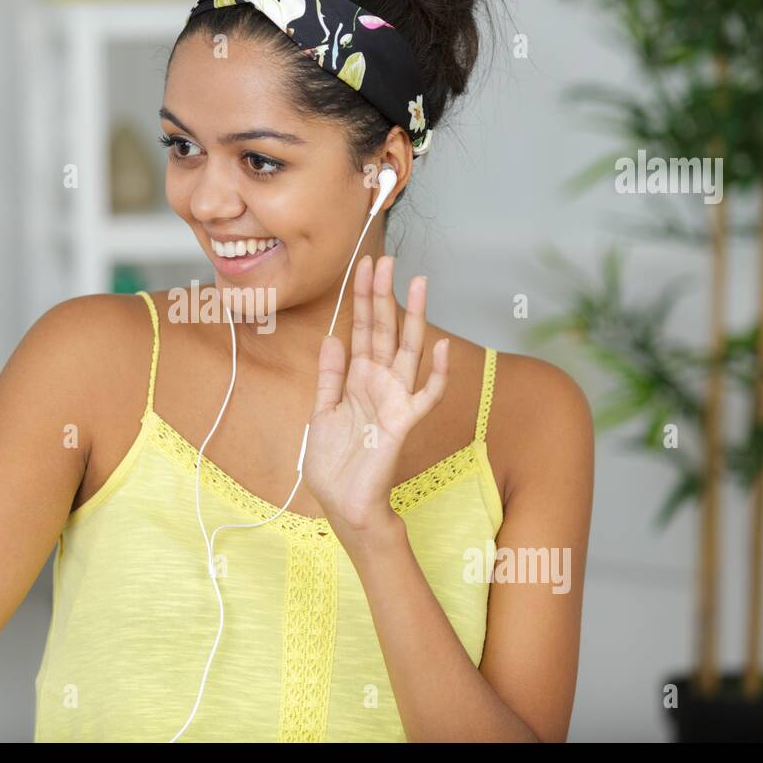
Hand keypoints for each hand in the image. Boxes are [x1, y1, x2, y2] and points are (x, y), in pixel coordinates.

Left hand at [302, 254, 449, 538]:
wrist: (343, 503)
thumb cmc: (335, 464)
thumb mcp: (321, 413)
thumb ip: (329, 377)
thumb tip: (333, 338)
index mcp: (358, 381)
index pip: (363, 330)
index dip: (364, 299)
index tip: (363, 266)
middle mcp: (379, 384)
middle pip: (385, 331)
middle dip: (384, 296)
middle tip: (385, 259)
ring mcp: (394, 401)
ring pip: (407, 351)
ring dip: (414, 318)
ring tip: (419, 283)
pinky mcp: (402, 423)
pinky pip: (424, 396)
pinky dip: (436, 374)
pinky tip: (441, 348)